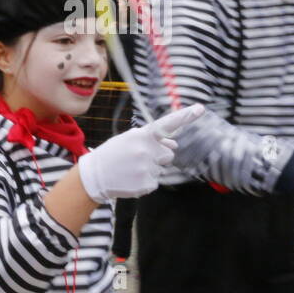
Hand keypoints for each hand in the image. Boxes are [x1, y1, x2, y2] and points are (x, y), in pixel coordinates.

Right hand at [78, 105, 204, 201]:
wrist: (94, 176)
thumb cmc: (112, 155)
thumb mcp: (128, 140)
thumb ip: (152, 139)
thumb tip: (174, 143)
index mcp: (141, 136)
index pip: (167, 124)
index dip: (185, 116)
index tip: (200, 108)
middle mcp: (146, 150)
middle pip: (169, 153)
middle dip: (158, 156)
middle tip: (137, 158)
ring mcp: (147, 168)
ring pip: (161, 168)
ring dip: (150, 169)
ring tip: (130, 169)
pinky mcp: (147, 184)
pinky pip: (155, 181)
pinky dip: (145, 181)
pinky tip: (131, 178)